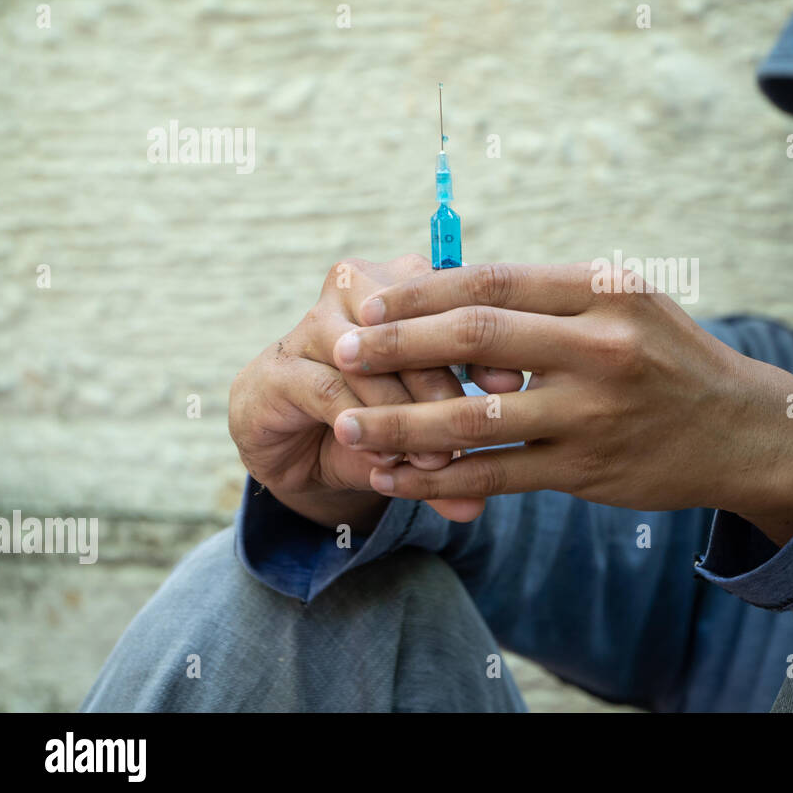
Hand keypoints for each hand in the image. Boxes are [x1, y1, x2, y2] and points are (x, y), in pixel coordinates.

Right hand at [227, 255, 522, 530]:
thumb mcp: (426, 434)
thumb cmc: (376, 423)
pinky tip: (383, 457)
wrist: (296, 443)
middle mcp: (361, 288)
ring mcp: (314, 321)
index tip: (513, 387)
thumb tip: (476, 509)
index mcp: (408, 284)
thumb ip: (456, 457)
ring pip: (373, 356)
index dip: (485, 344)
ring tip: (430, 458)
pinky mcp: (280, 365)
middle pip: (414, 321)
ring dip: (403, 411)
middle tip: (468, 435)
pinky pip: (331, 388)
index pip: (453, 297)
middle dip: (443, 385)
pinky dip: (363, 424)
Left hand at [328, 263, 792, 544]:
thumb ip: (551, 297)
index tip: (370, 301)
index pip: (493, 281)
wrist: (741, 430)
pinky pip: (497, 473)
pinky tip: (398, 476)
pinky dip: (440, 476)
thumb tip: (453, 289)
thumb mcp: (626, 303)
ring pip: (475, 418)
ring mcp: (594, 412)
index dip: (422, 290)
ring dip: (401, 423)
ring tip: (347, 424)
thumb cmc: (671, 358)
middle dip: (396, 344)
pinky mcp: (588, 469)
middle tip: (339, 347)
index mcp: (605, 291)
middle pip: (475, 337)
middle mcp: (600, 347)